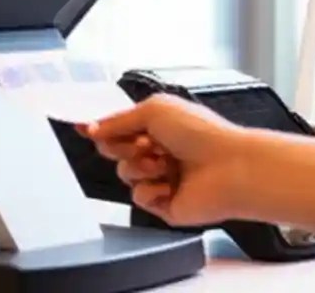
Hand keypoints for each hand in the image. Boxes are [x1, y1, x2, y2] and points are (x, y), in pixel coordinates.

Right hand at [78, 94, 251, 226]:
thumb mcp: (153, 110)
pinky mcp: (164, 204)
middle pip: (114, 151)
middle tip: (145, 142)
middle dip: (124, 145)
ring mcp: (160, 178)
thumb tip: (92, 128)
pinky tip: (170, 184)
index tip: (83, 128)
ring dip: (140, 167)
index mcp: (157, 127)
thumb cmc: (203, 134)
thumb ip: (117, 120)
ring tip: (165, 164)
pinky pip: (138, 198)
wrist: (231, 169)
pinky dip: (151, 189)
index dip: (100, 128)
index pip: (118, 128)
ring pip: (124, 174)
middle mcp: (157, 152)